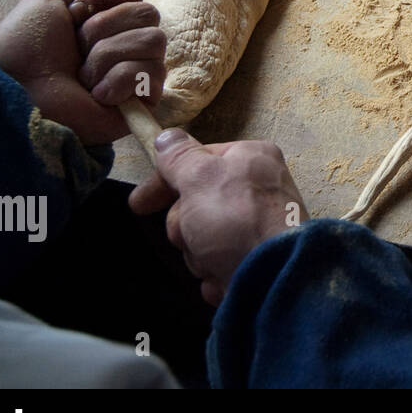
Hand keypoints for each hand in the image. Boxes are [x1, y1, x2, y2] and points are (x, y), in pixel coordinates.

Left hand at [0, 0, 166, 145]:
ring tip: (83, 76)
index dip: (104, 0)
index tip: (74, 14)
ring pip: (152, 41)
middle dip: (104, 28)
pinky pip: (149, 74)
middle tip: (77, 48)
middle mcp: (129, 45)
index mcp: (111, 20)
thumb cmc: (26, 47)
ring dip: (106, 56)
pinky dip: (115, 82)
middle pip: (150, 13)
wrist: (17, 91)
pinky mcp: (143, 101)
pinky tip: (96, 95)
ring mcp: (139, 74)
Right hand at [129, 131, 308, 304]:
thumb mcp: (200, 177)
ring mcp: (258, 227)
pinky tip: (224, 275)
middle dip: (185, 225)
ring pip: (204, 238)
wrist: (272, 276)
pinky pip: (219, 264)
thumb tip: (167, 136)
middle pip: (196, 204)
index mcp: (251, 159)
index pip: (196, 161)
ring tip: (214, 258)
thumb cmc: (235, 219)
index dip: (164, 182)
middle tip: (191, 234)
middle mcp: (259, 188)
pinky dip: (216, 272)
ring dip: (199, 253)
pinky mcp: (256, 261)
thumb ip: (180, 157)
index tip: (139, 204)